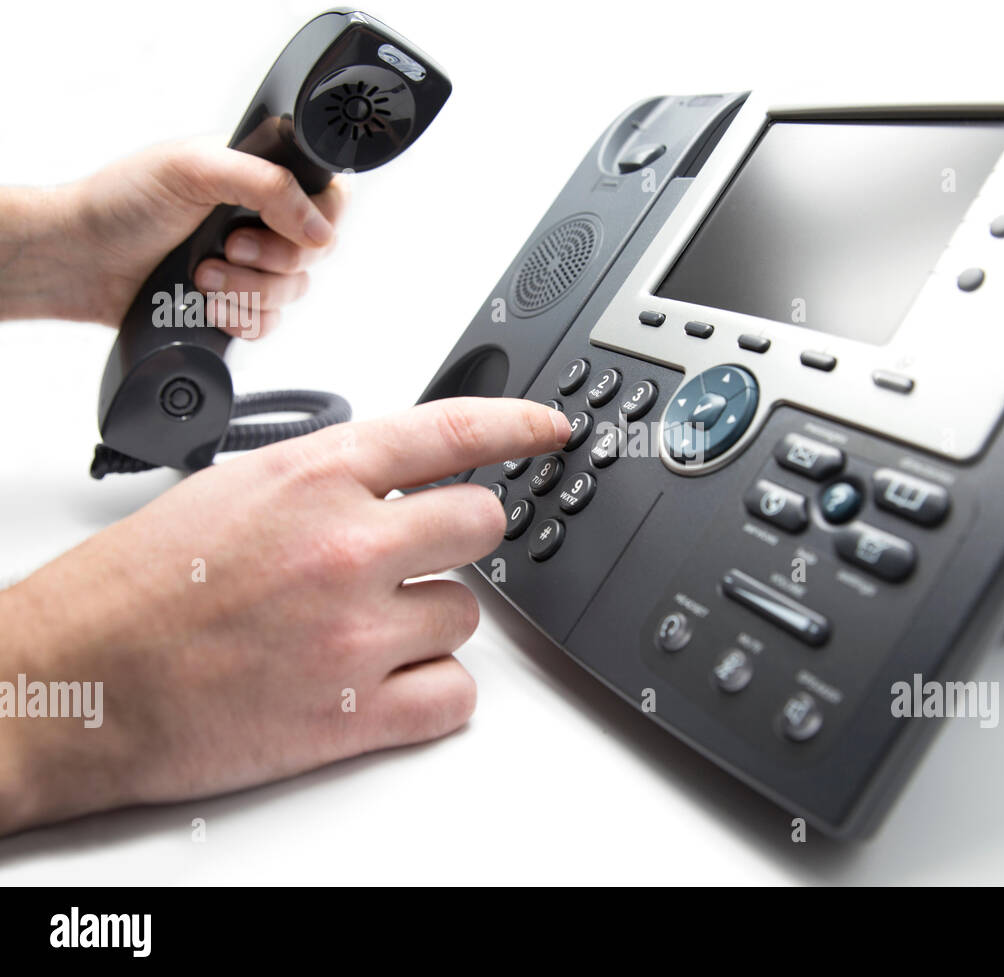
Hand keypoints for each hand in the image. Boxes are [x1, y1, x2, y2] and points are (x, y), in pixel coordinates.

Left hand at [0, 138, 346, 333]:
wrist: (80, 259)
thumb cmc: (122, 202)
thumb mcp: (194, 169)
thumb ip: (266, 185)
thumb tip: (319, 229)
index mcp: (258, 177)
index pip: (326, 199)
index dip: (316, 220)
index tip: (283, 227)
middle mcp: (261, 221)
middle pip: (313, 254)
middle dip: (271, 259)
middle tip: (229, 247)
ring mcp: (250, 267)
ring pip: (293, 292)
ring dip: (248, 289)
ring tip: (203, 276)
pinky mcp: (235, 304)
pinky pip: (269, 323)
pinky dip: (243, 318)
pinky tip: (211, 306)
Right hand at [0, 398, 571, 834]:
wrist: (70, 684)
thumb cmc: (136, 589)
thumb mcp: (232, 490)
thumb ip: (326, 480)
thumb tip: (396, 484)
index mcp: (313, 478)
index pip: (449, 429)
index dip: (515, 423)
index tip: (549, 428)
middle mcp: (346, 546)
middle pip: (482, 524)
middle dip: (455, 541)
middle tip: (409, 560)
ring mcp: (356, 631)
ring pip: (468, 616)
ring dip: (427, 623)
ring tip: (355, 633)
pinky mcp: (354, 714)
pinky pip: (456, 695)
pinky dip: (431, 693)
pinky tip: (379, 684)